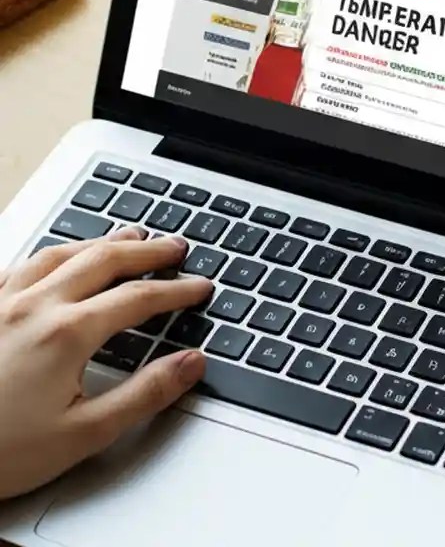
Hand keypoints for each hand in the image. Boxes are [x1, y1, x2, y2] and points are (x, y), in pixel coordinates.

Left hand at [0, 229, 212, 499]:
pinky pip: (15, 266)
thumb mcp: (85, 434)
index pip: (138, 298)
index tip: (200, 288)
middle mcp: (32, 307)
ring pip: (58, 254)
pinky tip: (54, 259)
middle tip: (174, 247)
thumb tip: (190, 365)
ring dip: (100, 242)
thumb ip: (145, 395)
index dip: (176, 291)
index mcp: (66, 334)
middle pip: (102, 260)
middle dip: (146, 251)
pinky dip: (48, 256)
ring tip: (127, 236)